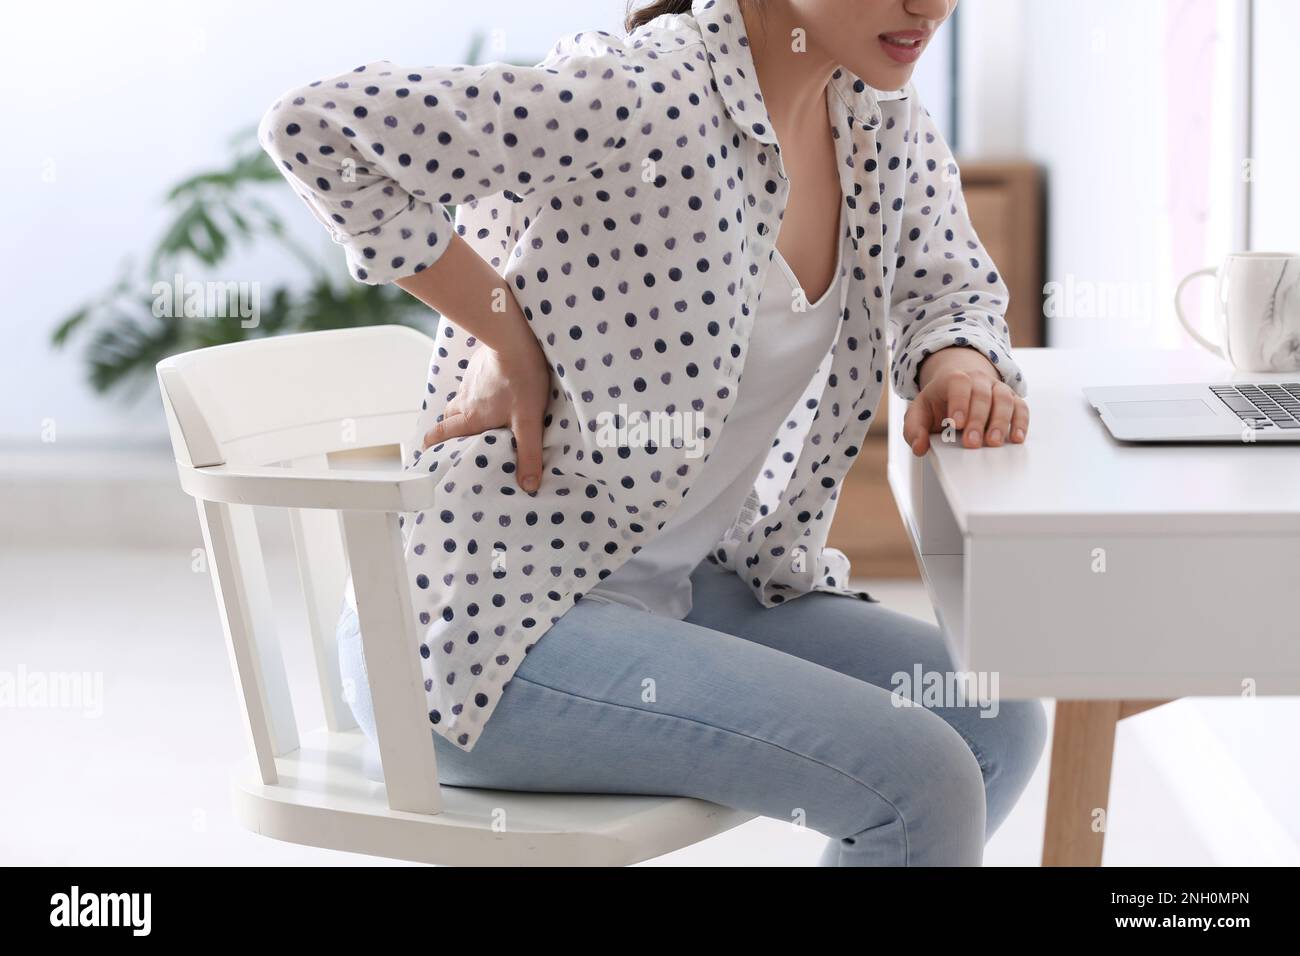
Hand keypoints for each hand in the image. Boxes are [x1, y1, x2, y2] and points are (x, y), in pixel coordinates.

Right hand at [420, 332, 550, 491]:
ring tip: (474, 414)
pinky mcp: (479, 364)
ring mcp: (470, 380)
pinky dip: (476, 389)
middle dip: (448, 429)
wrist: (515, 340)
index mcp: (471, 417)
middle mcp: (465, 400)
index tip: (424, 453)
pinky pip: (471, 381)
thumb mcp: (528, 422)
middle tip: (452, 437)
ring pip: (459, 398)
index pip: (443, 434)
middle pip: (448, 417)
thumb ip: (529, 453)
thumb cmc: (521, 380)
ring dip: (462, 408)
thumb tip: (528, 486)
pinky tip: (490, 387)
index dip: (432, 444)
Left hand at [902, 347, 1028, 455]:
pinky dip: (1021, 422)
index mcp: (953, 379)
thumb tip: (919, 446)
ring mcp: (996, 389)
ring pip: (1004, 399)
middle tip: (972, 443)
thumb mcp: (919, 412)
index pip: (958, 384)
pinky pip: (1020, 407)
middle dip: (977, 420)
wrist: (958, 386)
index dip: (959, 402)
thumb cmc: (939, 402)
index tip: (956, 423)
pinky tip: (1016, 438)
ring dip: (1000, 422)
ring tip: (994, 442)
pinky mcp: (1011, 400)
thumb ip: (914, 429)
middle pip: (982, 395)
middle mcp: (978, 380)